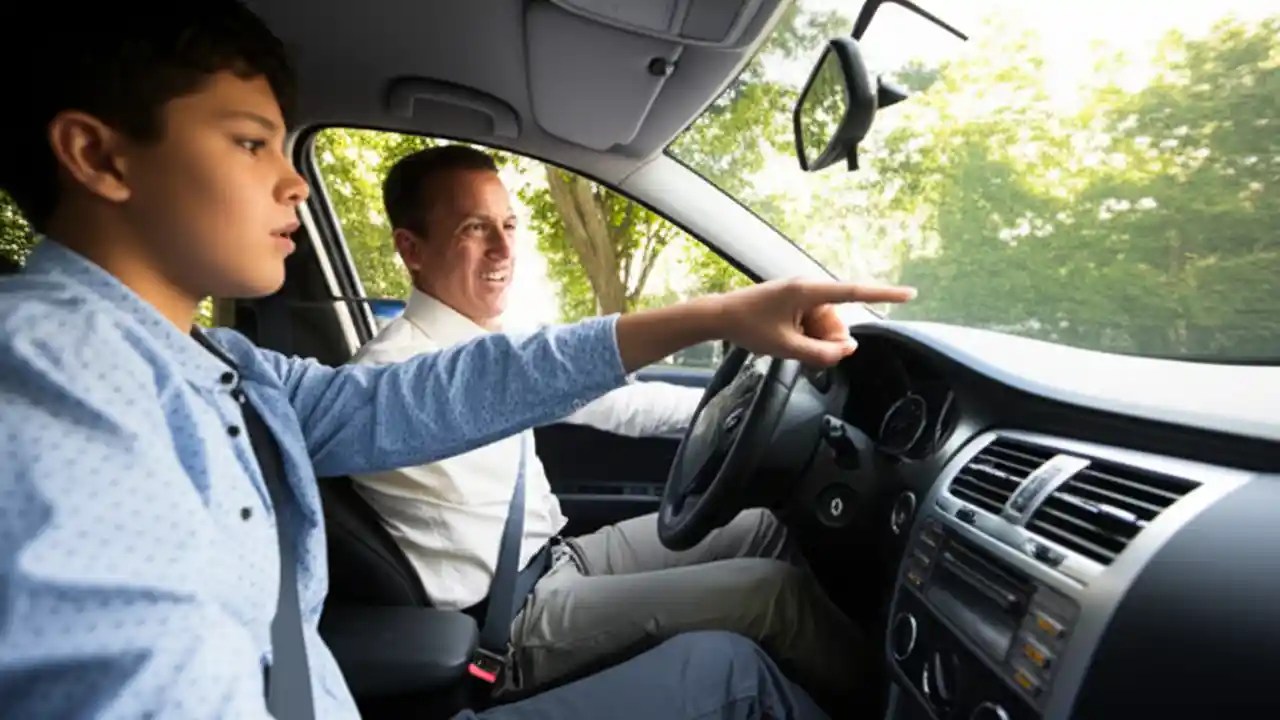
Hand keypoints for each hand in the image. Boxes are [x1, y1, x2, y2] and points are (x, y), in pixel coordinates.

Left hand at [715, 278, 916, 365]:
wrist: (720, 315)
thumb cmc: (750, 327)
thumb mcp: (786, 347)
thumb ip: (821, 353)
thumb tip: (848, 350)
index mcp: (809, 291)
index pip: (855, 293)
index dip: (884, 294)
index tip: (910, 294)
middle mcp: (810, 287)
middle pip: (840, 319)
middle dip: (830, 339)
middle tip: (805, 352)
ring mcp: (803, 293)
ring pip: (829, 322)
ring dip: (818, 339)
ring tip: (791, 343)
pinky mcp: (797, 300)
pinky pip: (816, 320)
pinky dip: (810, 333)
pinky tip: (790, 338)